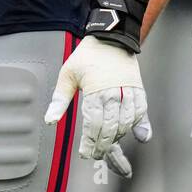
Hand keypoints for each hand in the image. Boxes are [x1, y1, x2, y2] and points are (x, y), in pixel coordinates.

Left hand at [44, 36, 151, 178]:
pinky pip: (141, 113)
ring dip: (118, 137)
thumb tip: (50, 121)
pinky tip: (139, 137)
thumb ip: (59, 100)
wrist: (111, 36)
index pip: (93, 126)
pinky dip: (141, 126)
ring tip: (109, 144)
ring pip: (126, 124)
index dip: (89, 143)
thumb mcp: (67, 74)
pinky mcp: (139, 90)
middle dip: (102, 146)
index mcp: (95, 92)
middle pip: (110, 129)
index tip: (85, 153)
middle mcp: (114, 95)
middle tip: (95, 154)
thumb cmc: (88, 55)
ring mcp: (129, 93)